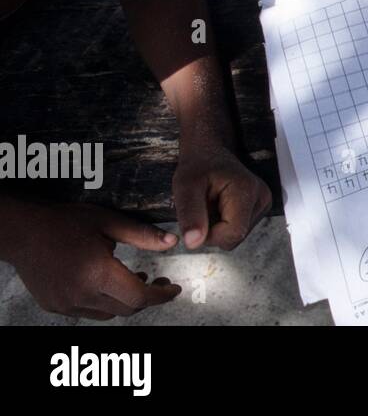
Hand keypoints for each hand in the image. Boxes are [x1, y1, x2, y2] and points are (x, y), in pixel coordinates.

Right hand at [6, 202, 181, 318]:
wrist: (24, 232)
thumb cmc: (65, 223)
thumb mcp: (108, 222)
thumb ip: (142, 235)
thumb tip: (172, 242)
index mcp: (98, 274)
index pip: (139, 297)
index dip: (161, 295)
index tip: (174, 289)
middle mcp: (81, 294)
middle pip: (126, 309)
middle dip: (147, 298)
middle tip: (157, 280)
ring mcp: (66, 303)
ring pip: (108, 314)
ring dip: (126, 301)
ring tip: (133, 278)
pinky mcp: (54, 306)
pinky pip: (88, 312)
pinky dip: (104, 302)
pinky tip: (107, 283)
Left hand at [172, 143, 271, 249]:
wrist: (210, 153)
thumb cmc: (198, 166)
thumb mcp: (185, 187)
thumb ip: (189, 215)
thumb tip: (193, 243)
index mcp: (247, 191)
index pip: (233, 233)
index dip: (209, 235)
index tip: (197, 218)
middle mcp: (262, 198)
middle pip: (235, 237)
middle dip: (213, 231)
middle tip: (203, 208)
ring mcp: (264, 203)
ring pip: (237, 236)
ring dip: (218, 228)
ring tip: (211, 206)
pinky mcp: (261, 207)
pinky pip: (240, 229)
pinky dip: (225, 224)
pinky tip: (219, 208)